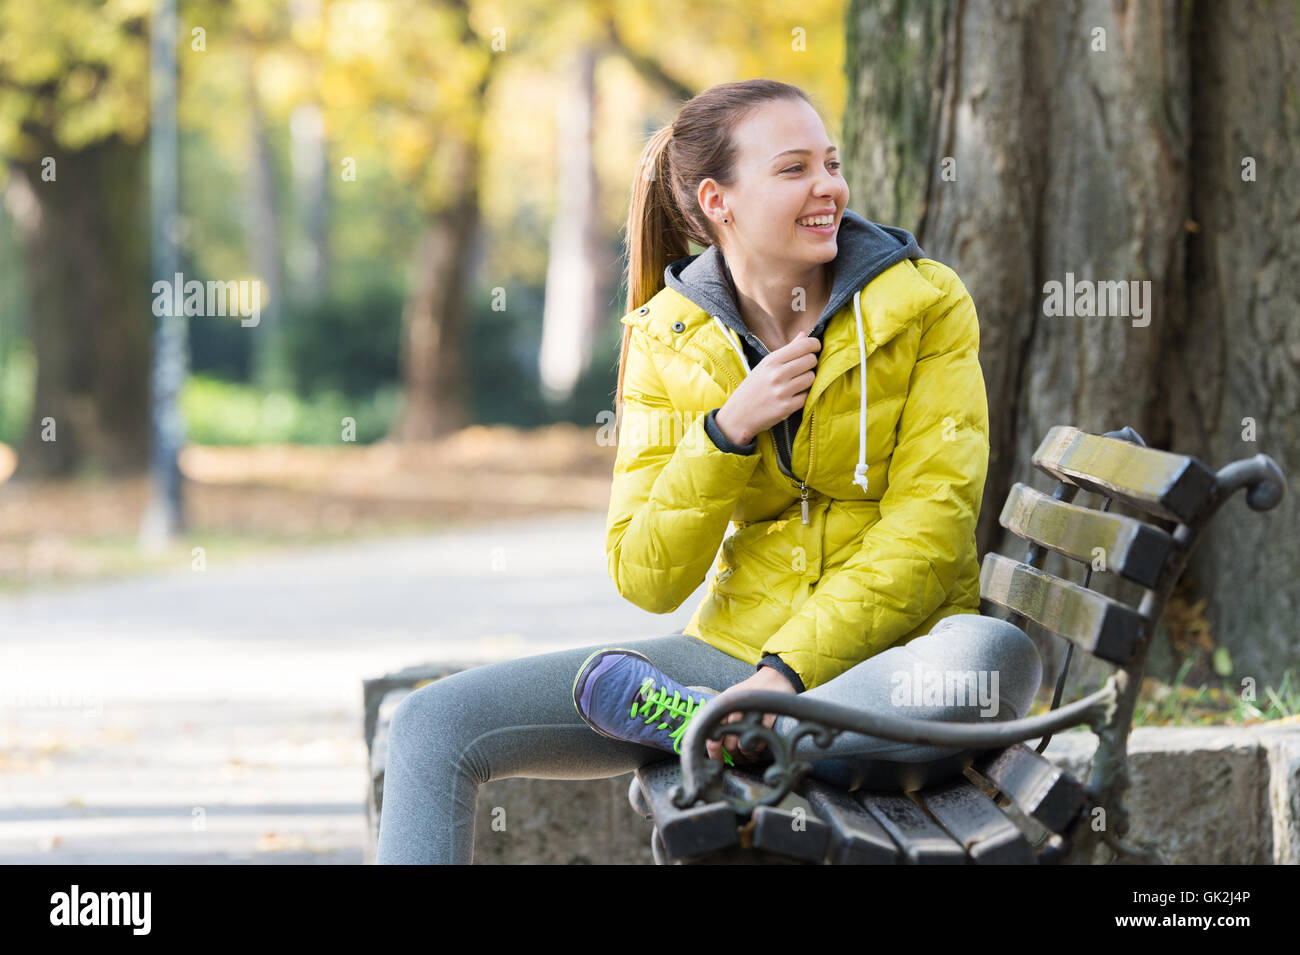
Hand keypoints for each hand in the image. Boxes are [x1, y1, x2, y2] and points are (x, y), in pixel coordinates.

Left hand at [705, 666, 797, 764]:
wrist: (775, 676)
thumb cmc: (750, 691)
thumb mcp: (731, 698)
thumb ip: (720, 717)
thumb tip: (711, 744)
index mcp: (724, 704)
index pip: (711, 735)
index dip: (714, 753)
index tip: (718, 762)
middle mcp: (736, 708)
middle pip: (729, 745)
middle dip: (734, 756)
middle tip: (739, 758)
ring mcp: (753, 713)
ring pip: (744, 746)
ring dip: (746, 754)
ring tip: (749, 754)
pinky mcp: (770, 717)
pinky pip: (761, 742)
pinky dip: (759, 749)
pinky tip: (759, 747)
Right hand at [714, 331, 819, 445]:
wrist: (738, 415)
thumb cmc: (753, 388)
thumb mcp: (765, 365)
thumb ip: (787, 350)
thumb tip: (804, 335)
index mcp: (771, 360)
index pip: (803, 346)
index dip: (814, 345)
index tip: (815, 348)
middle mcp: (777, 374)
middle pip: (810, 360)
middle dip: (811, 363)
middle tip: (804, 368)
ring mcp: (782, 391)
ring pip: (811, 378)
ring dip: (808, 380)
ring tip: (798, 383)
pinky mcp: (786, 407)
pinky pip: (807, 396)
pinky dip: (804, 395)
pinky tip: (794, 396)